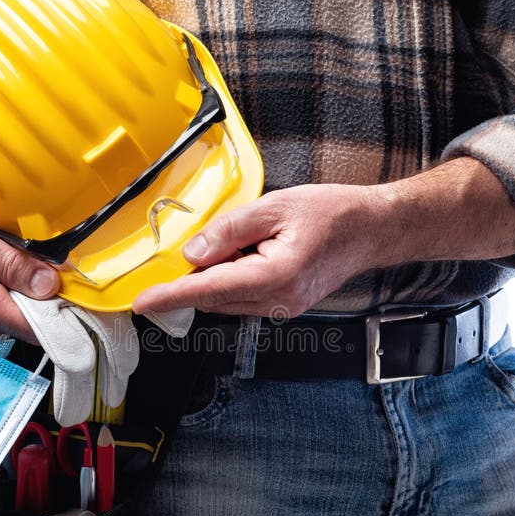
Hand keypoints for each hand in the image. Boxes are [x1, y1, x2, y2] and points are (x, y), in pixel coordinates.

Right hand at [0, 149, 59, 340]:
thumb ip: (14, 262)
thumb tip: (51, 284)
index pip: (38, 330)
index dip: (65, 319)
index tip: (82, 302)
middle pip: (29, 323)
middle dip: (45, 299)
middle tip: (51, 268)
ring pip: (12, 316)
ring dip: (24, 295)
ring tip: (18, 264)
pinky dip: (5, 294)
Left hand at [134, 183, 378, 316]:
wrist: (372, 230)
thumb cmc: (333, 213)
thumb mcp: (275, 206)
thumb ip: (229, 230)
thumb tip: (192, 253)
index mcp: (274, 276)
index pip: (209, 290)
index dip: (171, 295)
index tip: (142, 302)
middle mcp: (278, 301)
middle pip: (214, 298)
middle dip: (194, 277)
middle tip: (199, 244)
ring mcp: (283, 308)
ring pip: (227, 301)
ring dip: (216, 277)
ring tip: (240, 241)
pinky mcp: (285, 306)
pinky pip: (244, 299)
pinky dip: (232, 279)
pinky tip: (248, 253)